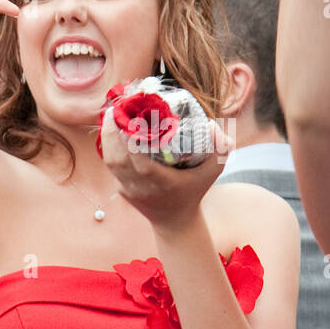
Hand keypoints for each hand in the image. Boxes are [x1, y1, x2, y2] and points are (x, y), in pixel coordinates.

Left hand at [99, 108, 232, 232]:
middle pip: (118, 159)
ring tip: (112, 113)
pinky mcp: (121, 188)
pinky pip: (111, 163)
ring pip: (110, 160)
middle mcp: (141, 187)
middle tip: (118, 107)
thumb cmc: (196, 190)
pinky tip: (113, 128)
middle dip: (114, 131)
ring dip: (108, 136)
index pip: (141, 163)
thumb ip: (221, 147)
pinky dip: (110, 145)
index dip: (131, 142)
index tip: (131, 118)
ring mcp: (128, 189)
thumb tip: (212, 125)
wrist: (175, 221)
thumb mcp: (215, 170)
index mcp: (163, 183)